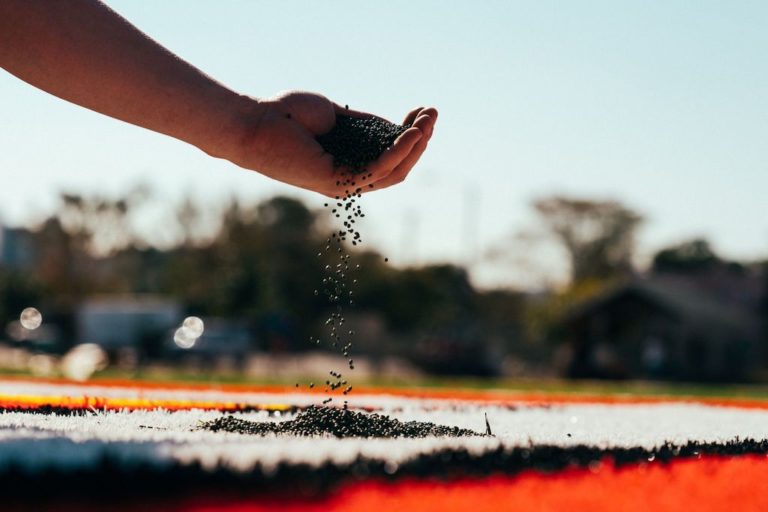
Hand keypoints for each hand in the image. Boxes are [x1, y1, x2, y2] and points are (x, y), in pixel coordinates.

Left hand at [225, 91, 436, 196]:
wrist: (255, 122)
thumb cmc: (286, 115)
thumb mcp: (333, 115)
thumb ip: (362, 125)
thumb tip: (392, 126)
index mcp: (348, 163)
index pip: (390, 157)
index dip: (410, 136)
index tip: (421, 111)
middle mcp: (349, 178)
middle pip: (398, 167)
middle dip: (420, 141)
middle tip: (432, 114)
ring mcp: (344, 183)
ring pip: (394, 171)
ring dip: (415, 145)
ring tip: (428, 121)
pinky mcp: (338, 182)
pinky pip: (377, 170)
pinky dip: (398, 152)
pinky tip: (411, 134)